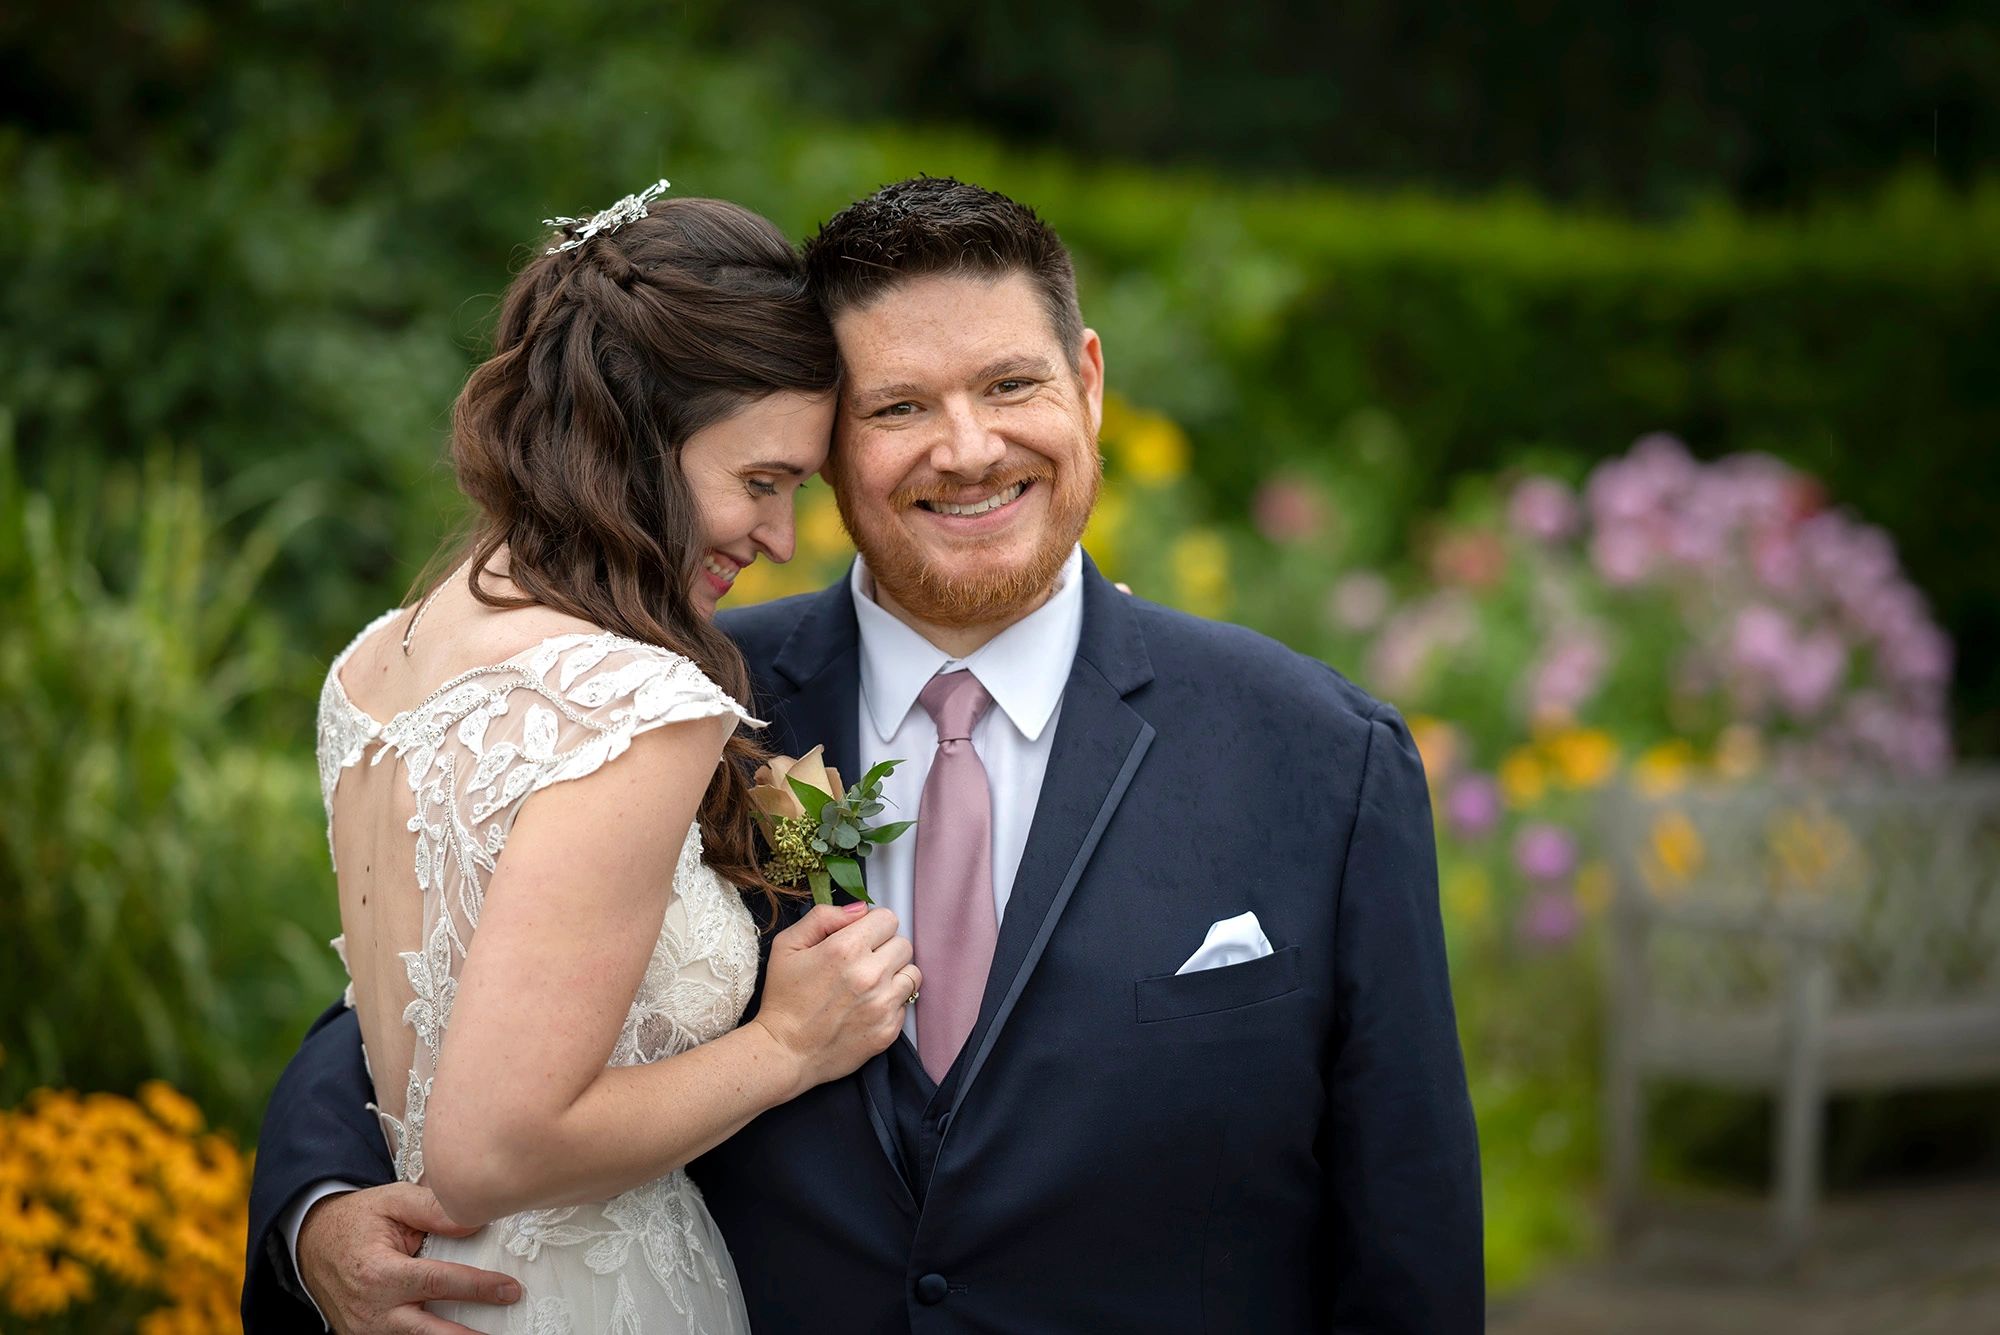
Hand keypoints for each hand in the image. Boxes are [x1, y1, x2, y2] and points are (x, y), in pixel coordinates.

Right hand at [298, 1181, 520, 1333]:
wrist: (311, 1241)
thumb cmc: (355, 1220)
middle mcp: (371, 1308)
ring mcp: (365, 1328)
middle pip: (428, 1331)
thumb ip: (434, 1210)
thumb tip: (477, 1221)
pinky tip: (451, 1332)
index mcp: (379, 1272)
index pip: (438, 1282)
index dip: (477, 1288)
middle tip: (501, 1330)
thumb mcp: (393, 1201)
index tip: (508, 1290)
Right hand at [754, 903, 918, 1090]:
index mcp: (846, 948)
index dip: (873, 926)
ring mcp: (883, 1005)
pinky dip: (891, 1003)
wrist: (784, 1052)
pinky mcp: (889, 1030)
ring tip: (869, 985)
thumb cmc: (783, 998)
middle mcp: (870, 975)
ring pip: (912, 973)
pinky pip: (906, 1004)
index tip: (860, 939)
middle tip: (862, 963)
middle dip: (885, 949)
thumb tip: (859, 909)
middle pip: (904, 944)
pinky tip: (867, 1007)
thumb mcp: (788, 945)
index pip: (889, 919)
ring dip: (894, 975)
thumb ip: (823, 917)